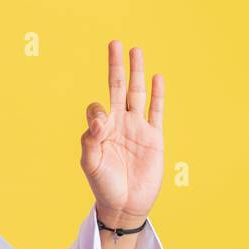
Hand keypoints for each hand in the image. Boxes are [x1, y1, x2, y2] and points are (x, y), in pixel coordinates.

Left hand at [81, 40, 165, 226]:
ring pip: (137, 94)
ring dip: (137, 73)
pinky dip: (157, 95)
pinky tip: (157, 78)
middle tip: (115, 43)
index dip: (98, 111)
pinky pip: (157, 111)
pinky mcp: (154, 138)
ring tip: (136, 50)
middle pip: (117, 88)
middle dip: (116, 66)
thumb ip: (90, 140)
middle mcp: (119, 124)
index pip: (97, 107)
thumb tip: (101, 117)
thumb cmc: (104, 186)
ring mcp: (137, 129)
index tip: (102, 125)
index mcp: (101, 130)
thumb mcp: (90, 164)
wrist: (125, 205)